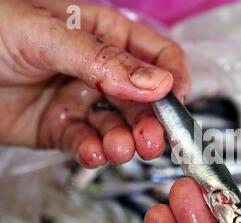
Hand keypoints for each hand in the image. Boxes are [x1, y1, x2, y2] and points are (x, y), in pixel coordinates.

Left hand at [0, 0, 189, 166]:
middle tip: (153, 141)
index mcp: (102, 34)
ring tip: (120, 149)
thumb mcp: (44, 35)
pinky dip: (93, 152)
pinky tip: (92, 152)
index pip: (156, 55)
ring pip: (118, 126)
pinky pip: (86, 144)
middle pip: (143, 99)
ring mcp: (79, 100)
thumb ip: (103, 60)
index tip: (176, 104)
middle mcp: (97, 70)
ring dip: (124, 141)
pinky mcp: (60, 129)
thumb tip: (158, 83)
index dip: (172, 79)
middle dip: (151, 122)